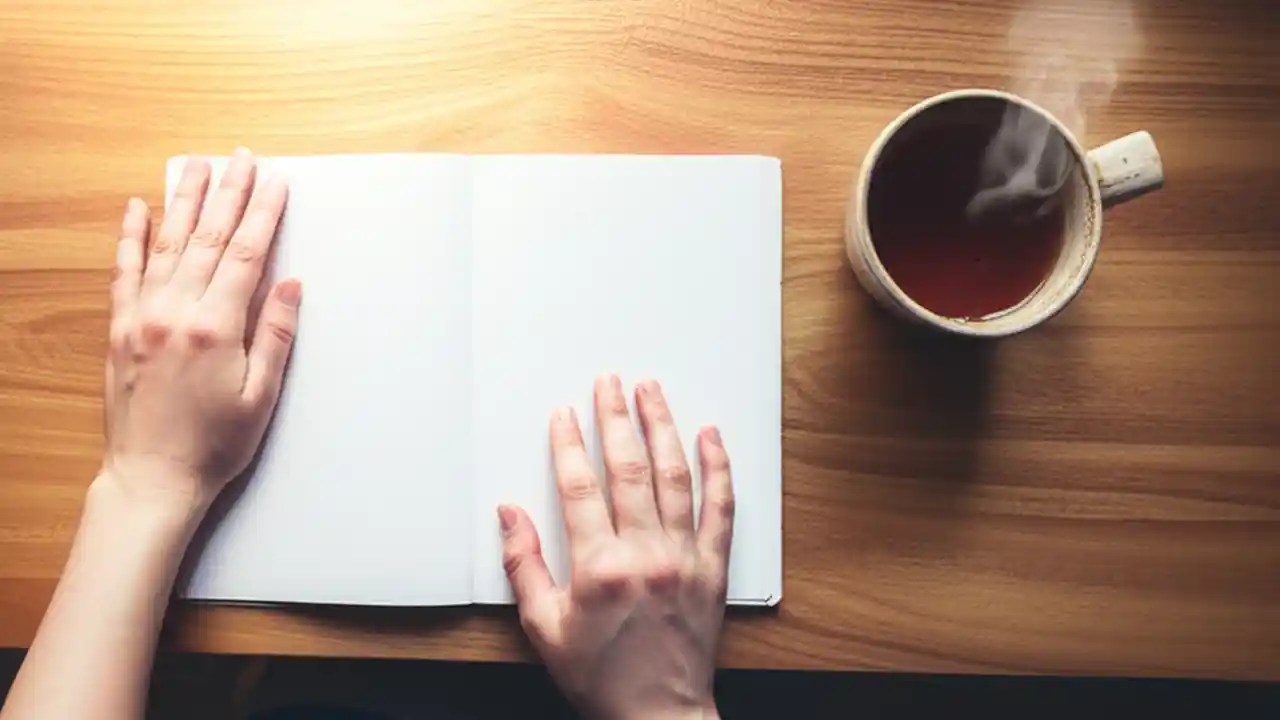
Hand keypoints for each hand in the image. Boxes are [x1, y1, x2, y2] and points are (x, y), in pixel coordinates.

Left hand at [98, 149, 299, 517]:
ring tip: (197, 166)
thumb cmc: (214, 446)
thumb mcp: (261, 396)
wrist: (152, 479)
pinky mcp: (120, 330)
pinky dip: (130, 236)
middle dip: (229, 194)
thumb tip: (290, 285)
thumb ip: (276, 335)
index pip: (246, 255)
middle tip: (241, 158)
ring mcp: (142, 318)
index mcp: (215, 329)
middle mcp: (174, 314)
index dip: (264, 214)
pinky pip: (124, 271)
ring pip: (166, 244)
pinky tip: (137, 208)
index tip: (276, 183)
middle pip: (207, 238)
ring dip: (184, 201)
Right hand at [499, 375, 733, 719]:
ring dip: (662, 427)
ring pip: (674, 476)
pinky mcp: (713, 567)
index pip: (580, 488)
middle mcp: (646, 554)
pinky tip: (711, 437)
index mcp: (600, 568)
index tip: (564, 414)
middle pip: (629, 469)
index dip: (569, 445)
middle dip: (616, 418)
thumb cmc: (600, 677)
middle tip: (609, 382)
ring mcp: (685, 557)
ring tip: (652, 392)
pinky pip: (721, 507)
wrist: (658, 715)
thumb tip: (509, 515)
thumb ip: (524, 567)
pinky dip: (718, 468)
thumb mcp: (544, 628)